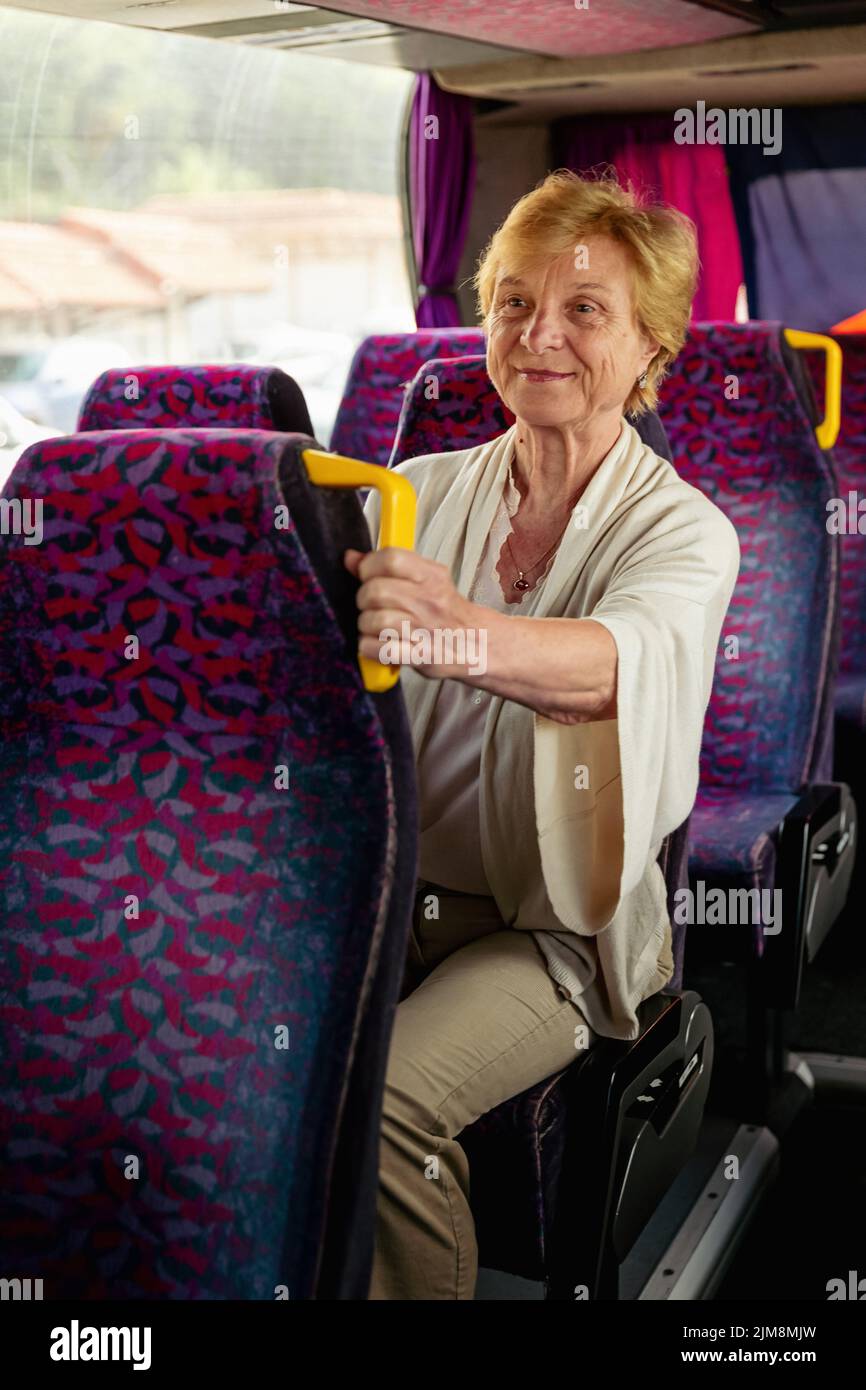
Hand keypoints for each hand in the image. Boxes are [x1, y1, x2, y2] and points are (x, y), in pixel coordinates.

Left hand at [343, 547, 485, 680]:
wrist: (477, 644)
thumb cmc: (445, 612)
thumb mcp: (424, 581)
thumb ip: (387, 568)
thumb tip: (351, 558)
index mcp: (431, 576)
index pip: (391, 559)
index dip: (369, 566)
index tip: (366, 576)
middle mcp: (429, 600)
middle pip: (376, 591)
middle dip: (363, 600)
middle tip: (369, 606)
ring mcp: (425, 629)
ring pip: (375, 621)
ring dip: (366, 626)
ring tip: (374, 628)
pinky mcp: (421, 656)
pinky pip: (380, 649)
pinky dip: (370, 648)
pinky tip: (377, 645)